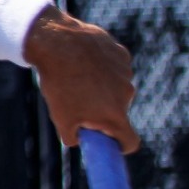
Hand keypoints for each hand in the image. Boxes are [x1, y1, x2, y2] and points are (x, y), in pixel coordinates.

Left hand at [26, 8, 139, 151]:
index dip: (121, 146)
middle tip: (78, 101)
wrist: (58, 41)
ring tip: (75, 77)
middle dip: (102, 110)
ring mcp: (125, 72)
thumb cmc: (59, 83)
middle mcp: (127, 94)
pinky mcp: (120, 53)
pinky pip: (113, 66)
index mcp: (116, 114)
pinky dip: (101, 66)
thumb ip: (71, 137)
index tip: (111, 144)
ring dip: (100, 86)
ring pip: (114, 86)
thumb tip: (76, 140)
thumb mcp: (60, 117)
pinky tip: (82, 59)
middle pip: (117, 110)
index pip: (130, 141)